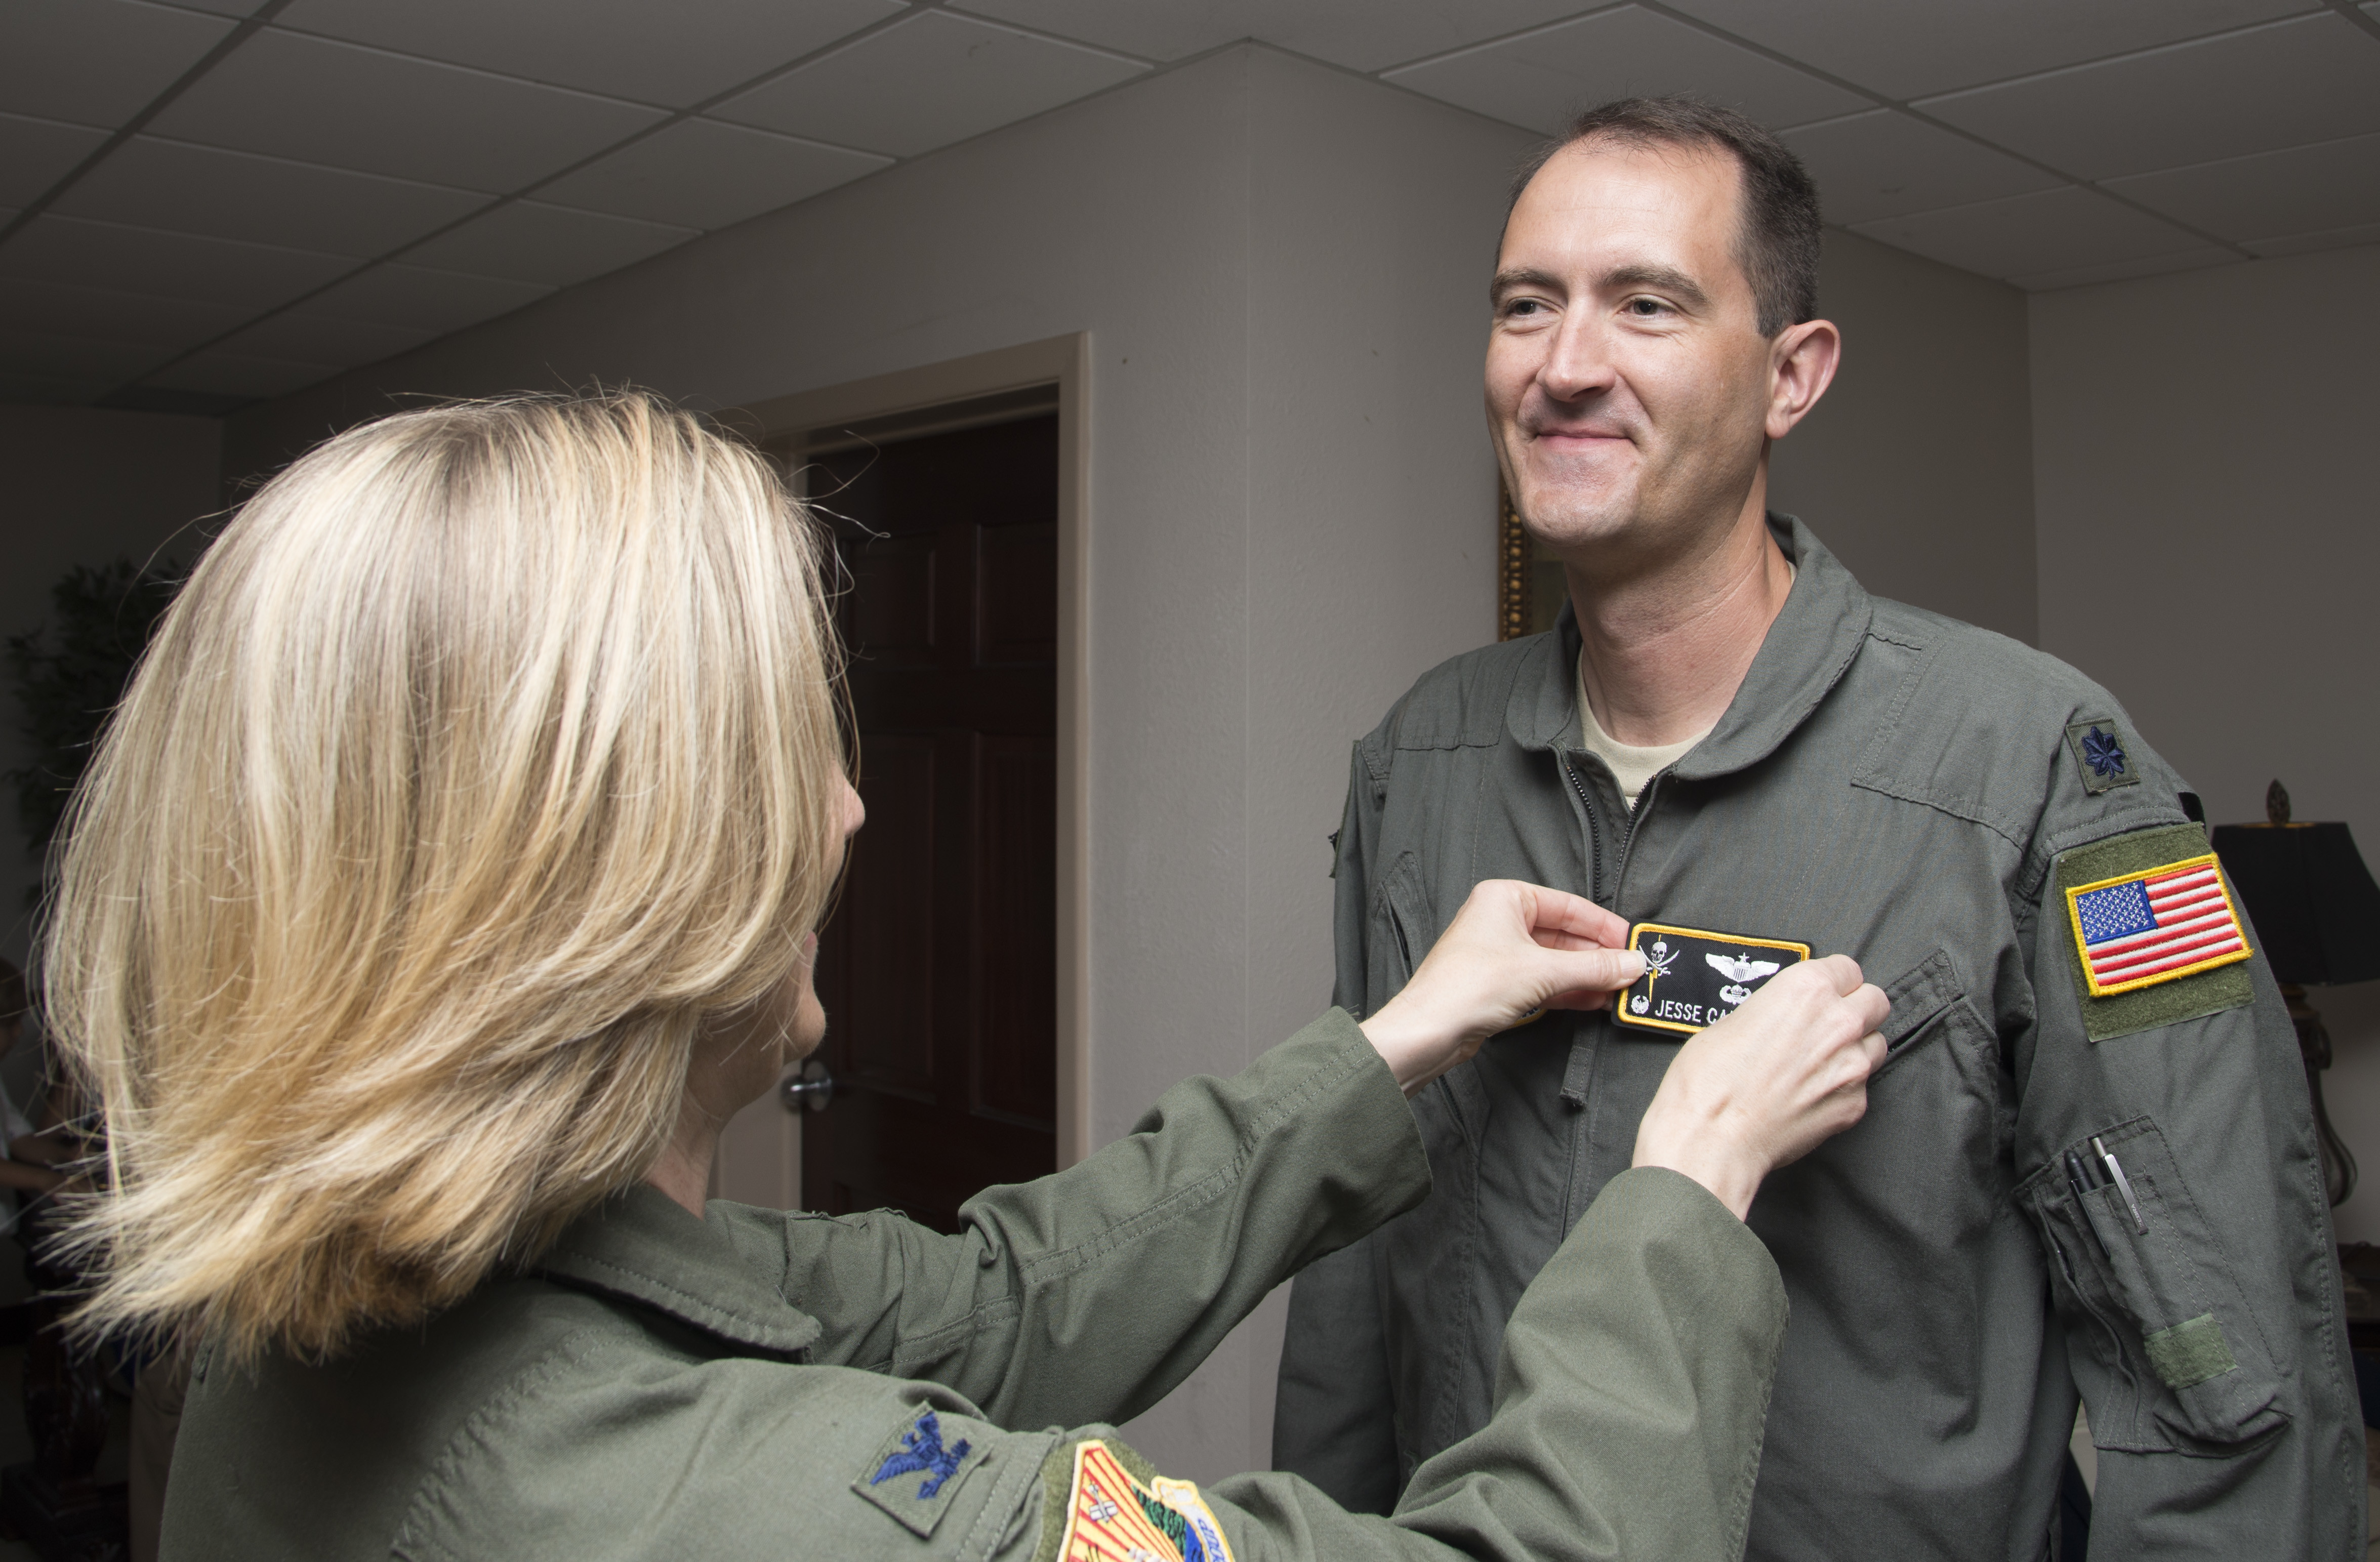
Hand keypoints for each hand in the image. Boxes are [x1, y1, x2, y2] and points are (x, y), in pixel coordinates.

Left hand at [1359, 880, 1644, 1094]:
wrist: (1427, 1031)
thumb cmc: (1465, 987)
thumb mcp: (1543, 972)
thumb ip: (1593, 967)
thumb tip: (1630, 963)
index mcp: (1504, 897)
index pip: (1568, 905)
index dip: (1603, 925)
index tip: (1632, 942)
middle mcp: (1500, 921)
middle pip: (1564, 934)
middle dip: (1598, 955)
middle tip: (1631, 970)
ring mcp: (1499, 954)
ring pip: (1556, 961)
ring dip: (1588, 975)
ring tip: (1620, 988)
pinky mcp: (1499, 985)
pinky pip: (1544, 982)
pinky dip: (1570, 990)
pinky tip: (1596, 999)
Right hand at [1631, 954, 1887, 1218]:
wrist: (1711, 1137)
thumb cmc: (1708, 1080)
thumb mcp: (1733, 1019)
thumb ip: (1776, 1009)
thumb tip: (1788, 1015)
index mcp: (1806, 990)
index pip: (1847, 969)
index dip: (1833, 981)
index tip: (1825, 992)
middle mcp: (1838, 1023)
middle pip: (1875, 1001)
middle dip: (1856, 1009)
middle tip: (1830, 1022)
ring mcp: (1852, 1066)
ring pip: (1876, 1044)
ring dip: (1856, 1047)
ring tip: (1822, 1060)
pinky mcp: (1854, 1104)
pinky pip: (1863, 1086)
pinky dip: (1844, 1087)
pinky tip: (1812, 1093)